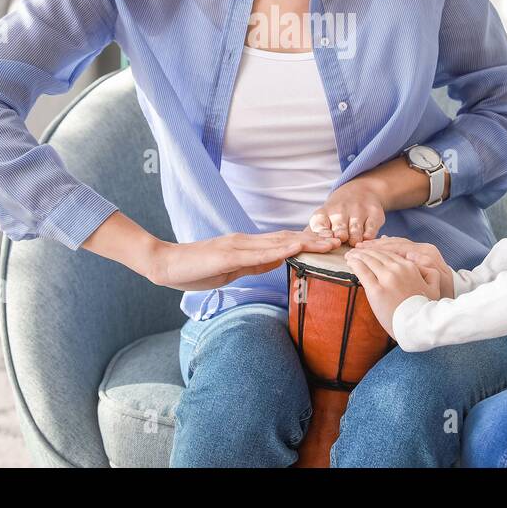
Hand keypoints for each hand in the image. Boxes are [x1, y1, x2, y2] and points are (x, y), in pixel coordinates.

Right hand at [147, 230, 339, 290]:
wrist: (166, 265)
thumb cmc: (195, 269)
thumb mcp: (232, 269)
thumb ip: (254, 263)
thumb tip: (278, 260)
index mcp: (247, 246)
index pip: (283, 242)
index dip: (308, 242)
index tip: (330, 244)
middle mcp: (246, 241)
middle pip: (287, 238)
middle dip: (315, 240)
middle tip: (341, 240)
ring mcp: (237, 246)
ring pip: (277, 242)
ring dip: (305, 242)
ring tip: (327, 243)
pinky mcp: (228, 255)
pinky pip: (258, 253)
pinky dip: (279, 250)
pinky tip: (294, 248)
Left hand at [308, 179, 385, 245]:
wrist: (360, 190)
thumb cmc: (337, 212)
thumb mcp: (323, 218)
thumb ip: (314, 233)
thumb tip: (301, 249)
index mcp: (324, 213)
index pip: (319, 225)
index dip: (323, 234)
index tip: (326, 241)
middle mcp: (341, 210)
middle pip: (339, 229)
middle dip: (339, 237)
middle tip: (340, 244)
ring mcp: (358, 210)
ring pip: (355, 230)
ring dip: (354, 239)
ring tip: (353, 244)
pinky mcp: (374, 213)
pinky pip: (371, 228)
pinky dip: (368, 237)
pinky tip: (365, 240)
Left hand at [344, 245, 440, 339]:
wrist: (417, 326)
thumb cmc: (424, 309)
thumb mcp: (434, 287)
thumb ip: (430, 272)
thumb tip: (419, 261)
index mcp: (410, 267)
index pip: (389, 254)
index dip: (377, 252)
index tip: (370, 252)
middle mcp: (397, 269)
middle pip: (377, 255)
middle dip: (365, 251)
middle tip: (355, 251)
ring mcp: (386, 279)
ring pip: (368, 260)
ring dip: (357, 255)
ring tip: (350, 255)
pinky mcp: (376, 290)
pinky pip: (362, 271)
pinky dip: (354, 264)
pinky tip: (349, 261)